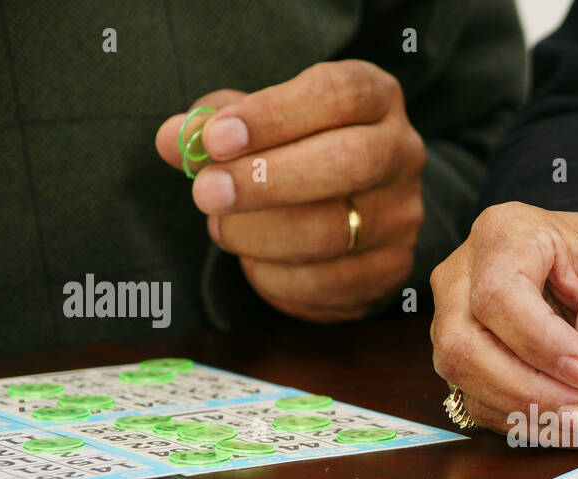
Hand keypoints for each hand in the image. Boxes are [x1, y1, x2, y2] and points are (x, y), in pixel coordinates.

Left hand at [155, 61, 424, 320]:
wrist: (353, 207)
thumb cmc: (295, 150)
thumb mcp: (255, 123)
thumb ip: (213, 125)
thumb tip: (174, 140)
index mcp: (375, 98)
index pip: (337, 95)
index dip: (274, 115)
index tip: (216, 139)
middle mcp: (402, 153)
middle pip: (349, 163)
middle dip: (267, 181)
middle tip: (206, 193)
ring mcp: (403, 216)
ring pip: (334, 232)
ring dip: (261, 235)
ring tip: (221, 228)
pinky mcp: (393, 270)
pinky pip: (330, 285)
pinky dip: (277, 279)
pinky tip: (254, 264)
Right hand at [430, 203, 577, 447]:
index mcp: (505, 235)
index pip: (497, 296)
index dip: (541, 344)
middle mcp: (464, 279)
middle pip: (466, 348)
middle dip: (536, 394)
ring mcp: (458, 326)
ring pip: (472, 388)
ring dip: (544, 419)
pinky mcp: (470, 369)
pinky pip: (489, 411)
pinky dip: (542, 429)